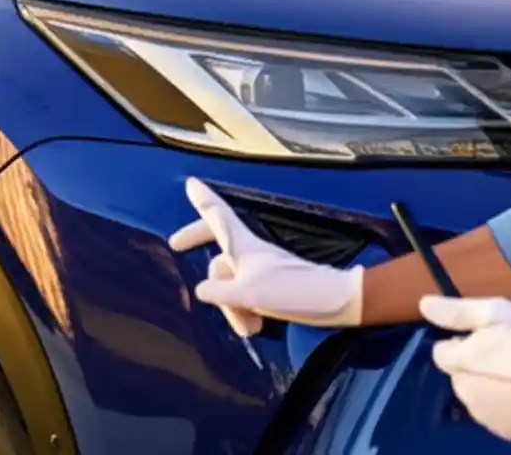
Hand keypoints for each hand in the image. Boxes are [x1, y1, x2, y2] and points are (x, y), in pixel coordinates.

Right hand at [168, 178, 363, 336]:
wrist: (334, 302)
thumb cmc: (293, 291)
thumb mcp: (248, 293)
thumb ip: (219, 291)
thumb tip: (202, 289)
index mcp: (245, 247)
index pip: (218, 217)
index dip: (203, 201)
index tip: (191, 183)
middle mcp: (251, 255)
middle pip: (217, 249)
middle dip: (199, 249)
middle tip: (176, 243)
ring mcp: (260, 272)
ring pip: (229, 284)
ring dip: (232, 307)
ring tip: (250, 324)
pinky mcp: (269, 289)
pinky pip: (243, 298)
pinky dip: (243, 313)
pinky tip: (255, 327)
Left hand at [421, 296, 510, 440]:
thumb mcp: (493, 312)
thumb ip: (456, 312)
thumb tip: (423, 304)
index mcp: (458, 363)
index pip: (442, 353)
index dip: (463, 343)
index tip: (488, 337)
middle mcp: (464, 393)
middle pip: (461, 376)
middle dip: (476, 366)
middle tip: (509, 353)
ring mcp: (484, 416)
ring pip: (479, 397)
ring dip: (491, 387)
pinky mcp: (505, 432)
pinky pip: (498, 415)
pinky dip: (507, 406)